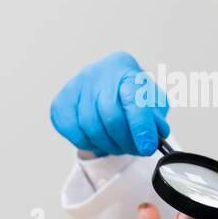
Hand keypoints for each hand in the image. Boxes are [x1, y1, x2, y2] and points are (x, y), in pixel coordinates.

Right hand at [49, 51, 168, 156]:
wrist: (105, 85)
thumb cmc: (130, 94)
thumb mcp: (151, 101)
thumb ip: (156, 117)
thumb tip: (155, 134)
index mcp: (124, 69)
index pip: (132, 99)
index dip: (141, 127)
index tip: (147, 147)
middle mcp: (96, 74)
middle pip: (110, 116)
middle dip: (125, 140)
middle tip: (134, 149)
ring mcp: (75, 87)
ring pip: (91, 127)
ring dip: (108, 144)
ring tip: (118, 144)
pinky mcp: (60, 103)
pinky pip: (74, 132)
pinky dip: (89, 143)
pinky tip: (99, 139)